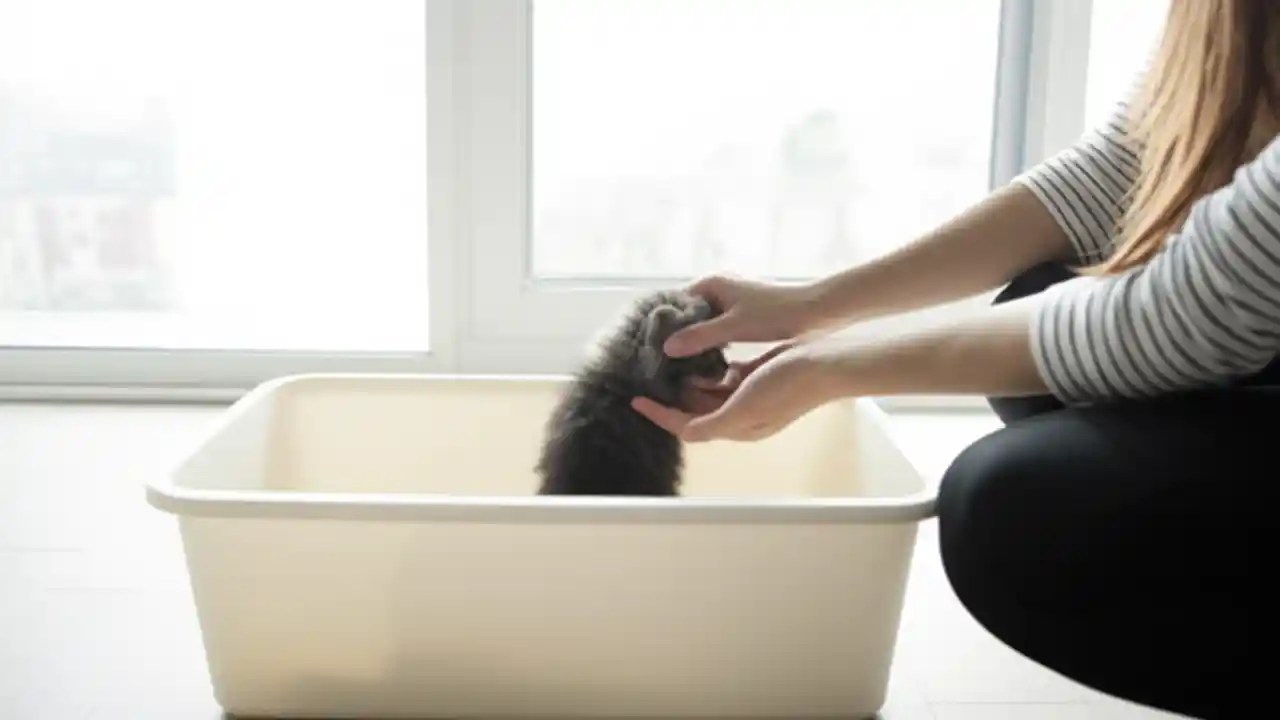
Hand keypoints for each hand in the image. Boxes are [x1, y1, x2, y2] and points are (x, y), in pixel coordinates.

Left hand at [633, 344, 841, 441]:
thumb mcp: (744, 407)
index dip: (660, 415)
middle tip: (649, 375)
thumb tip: (682, 431)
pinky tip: (698, 353)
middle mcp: (740, 415)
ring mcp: (748, 396)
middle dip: (672, 396)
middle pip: (695, 410)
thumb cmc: (785, 387)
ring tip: (668, 362)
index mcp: (736, 427)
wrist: (823, 364)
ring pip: (708, 391)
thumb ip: (712, 423)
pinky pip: (725, 375)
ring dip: (689, 380)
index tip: (636, 400)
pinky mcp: (756, 376)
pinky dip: (710, 368)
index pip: (688, 426)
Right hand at [663, 275, 823, 357]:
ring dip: (692, 344)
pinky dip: (709, 346)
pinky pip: (715, 332)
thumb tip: (666, 347)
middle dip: (675, 337)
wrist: (816, 312)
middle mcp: (716, 290)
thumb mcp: (734, 327)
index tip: (649, 348)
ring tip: (676, 369)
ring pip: (700, 325)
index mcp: (710, 284)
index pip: (673, 303)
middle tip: (659, 364)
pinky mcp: (740, 318)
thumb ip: (700, 336)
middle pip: (684, 316)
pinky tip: (703, 367)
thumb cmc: (775, 314)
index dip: (661, 325)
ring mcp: (728, 304)